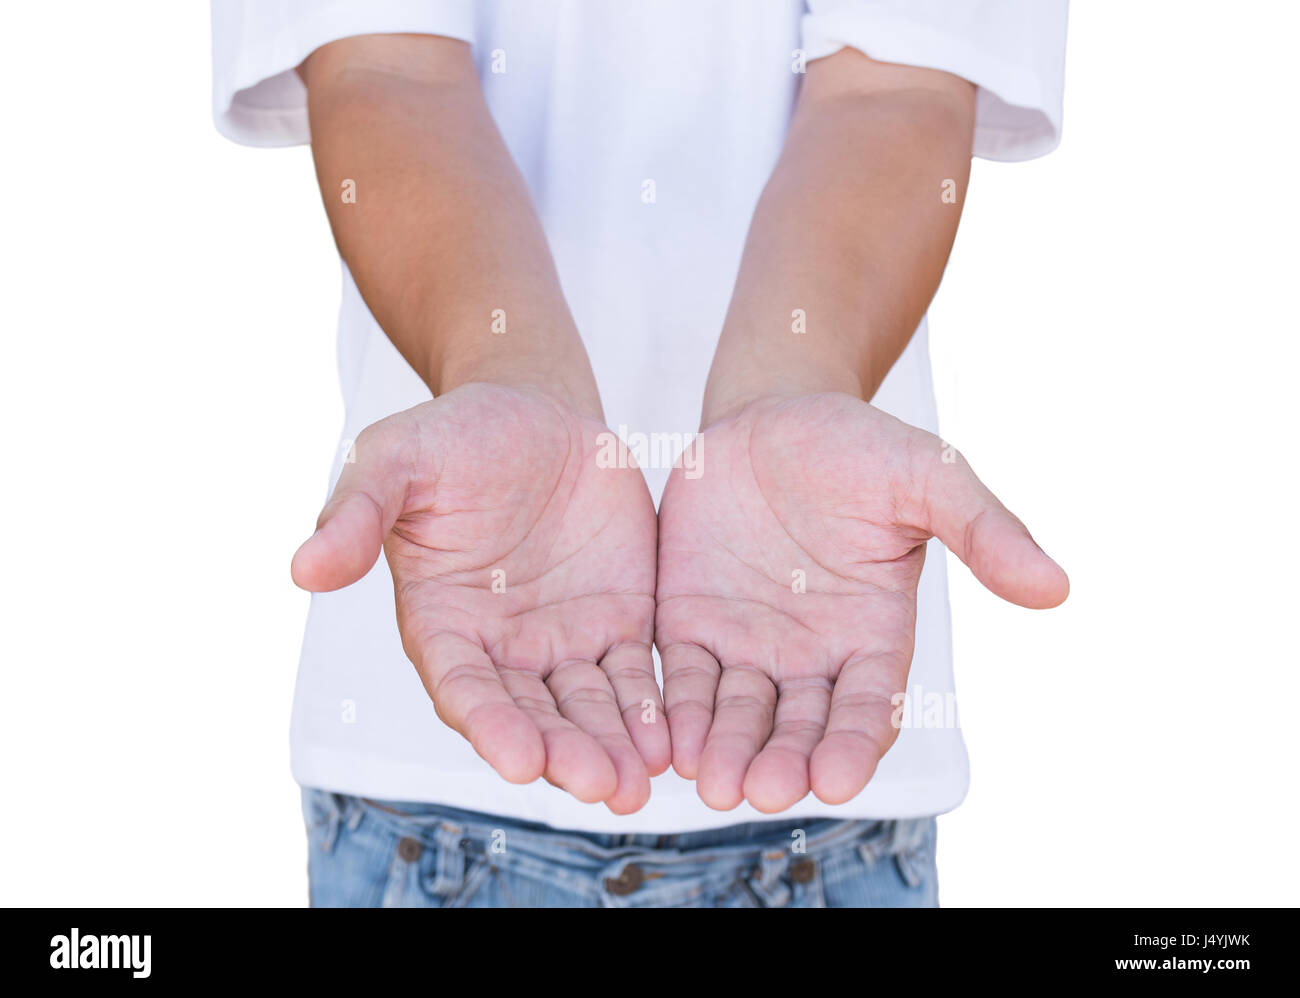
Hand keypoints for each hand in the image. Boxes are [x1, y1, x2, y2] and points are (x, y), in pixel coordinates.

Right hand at [291, 383, 666, 812]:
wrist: (532, 413)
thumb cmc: (451, 438)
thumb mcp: (396, 460)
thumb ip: (357, 512)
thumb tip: (300, 569)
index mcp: (442, 623)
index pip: (464, 688)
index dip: (490, 725)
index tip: (518, 762)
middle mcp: (502, 649)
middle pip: (533, 714)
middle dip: (564, 752)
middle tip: (600, 785)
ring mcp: (564, 641)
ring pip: (590, 708)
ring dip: (614, 747)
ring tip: (640, 786)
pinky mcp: (620, 623)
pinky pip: (638, 674)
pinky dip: (654, 708)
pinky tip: (674, 742)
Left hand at [655, 393, 1067, 812]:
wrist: (772, 414)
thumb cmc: (859, 447)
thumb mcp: (926, 477)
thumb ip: (983, 530)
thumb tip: (1058, 588)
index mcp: (872, 634)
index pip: (866, 706)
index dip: (851, 743)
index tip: (834, 780)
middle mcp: (809, 655)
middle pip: (796, 725)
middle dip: (779, 760)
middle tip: (759, 792)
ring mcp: (746, 644)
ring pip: (735, 712)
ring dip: (723, 748)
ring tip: (710, 781)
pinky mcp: (687, 623)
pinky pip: (679, 674)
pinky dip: (671, 707)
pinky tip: (661, 735)